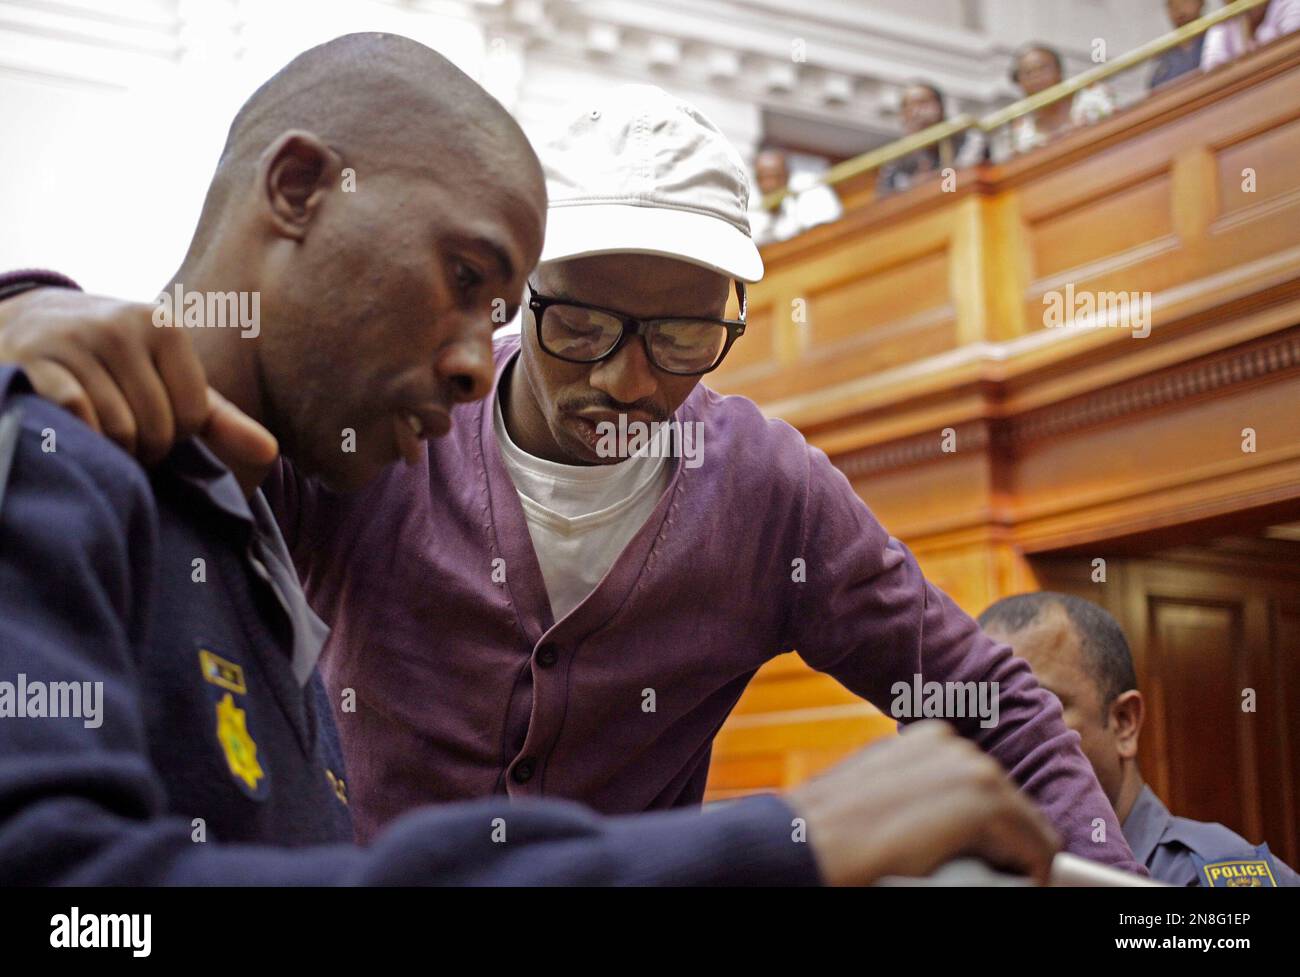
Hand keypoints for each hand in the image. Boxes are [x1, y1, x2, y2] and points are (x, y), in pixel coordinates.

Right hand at [0, 287, 275, 480]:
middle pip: (156, 428)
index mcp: (164, 326)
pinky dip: (80, 438)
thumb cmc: (118, 367)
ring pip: (118, 430)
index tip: (154, 424)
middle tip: (126, 439)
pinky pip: (77, 418)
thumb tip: (270, 451)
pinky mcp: (32, 361)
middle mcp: (119, 324)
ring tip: (102, 436)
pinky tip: (74, 430)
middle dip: (144, 448)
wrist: (30, 326)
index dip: (176, 436)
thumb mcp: (170, 383)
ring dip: (112, 450)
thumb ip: (221, 419)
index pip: (192, 416)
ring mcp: (72, 340)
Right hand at [785, 720, 1059, 885]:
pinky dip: (1032, 874)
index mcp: (931, 741)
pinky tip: (1008, 887)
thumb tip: (951, 825)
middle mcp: (955, 745)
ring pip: (1027, 828)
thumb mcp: (882, 800)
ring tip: (982, 882)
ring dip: (1010, 859)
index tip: (984, 861)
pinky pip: (1039, 849)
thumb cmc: (830, 834)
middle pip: (1012, 807)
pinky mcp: (984, 801)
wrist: (800, 847)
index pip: (987, 790)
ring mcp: (972, 769)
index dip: (989, 834)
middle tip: (980, 878)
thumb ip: (921, 799)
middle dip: (1001, 847)